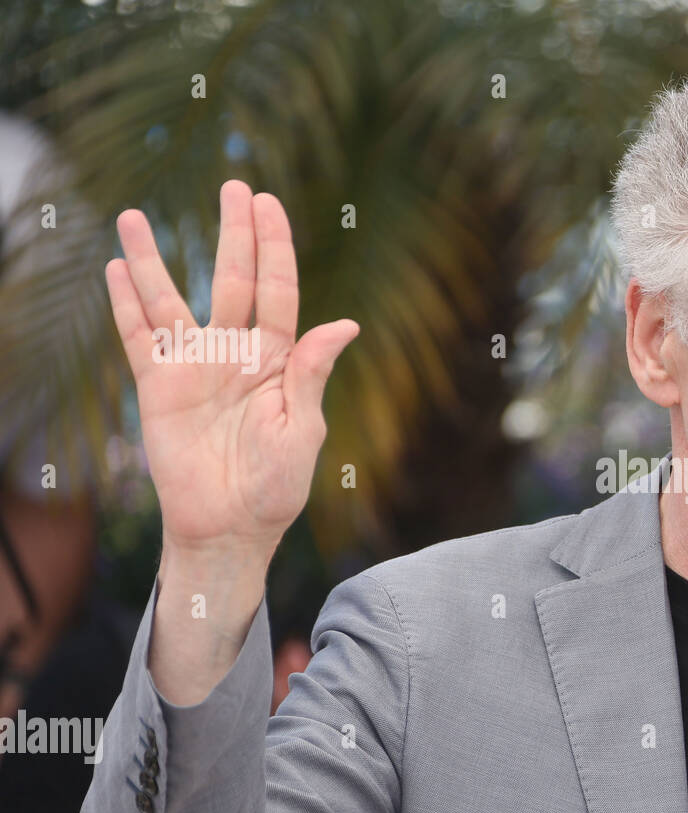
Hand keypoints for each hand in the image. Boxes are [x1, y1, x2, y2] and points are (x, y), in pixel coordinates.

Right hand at [105, 180, 357, 558]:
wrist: (229, 527)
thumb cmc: (276, 485)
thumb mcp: (302, 428)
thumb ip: (311, 372)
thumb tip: (345, 322)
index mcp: (278, 360)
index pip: (278, 290)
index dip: (275, 246)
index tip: (269, 204)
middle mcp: (235, 352)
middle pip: (234, 278)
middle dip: (235, 233)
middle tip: (235, 185)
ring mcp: (194, 365)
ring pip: (171, 298)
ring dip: (155, 258)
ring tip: (136, 214)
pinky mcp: (158, 385)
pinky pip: (138, 334)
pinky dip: (126, 302)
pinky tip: (117, 266)